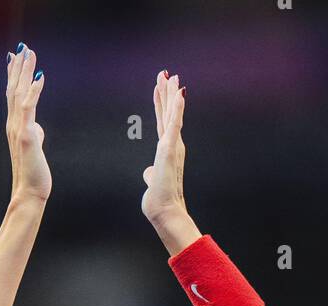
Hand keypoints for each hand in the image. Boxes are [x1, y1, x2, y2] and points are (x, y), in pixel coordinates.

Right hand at [6, 44, 50, 202]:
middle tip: (23, 47)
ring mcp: (18, 129)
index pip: (13, 96)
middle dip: (19, 67)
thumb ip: (34, 134)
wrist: (28, 192)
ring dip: (25, 72)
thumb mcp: (33, 149)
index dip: (14, 75)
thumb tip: (36, 128)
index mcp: (15, 126)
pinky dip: (34, 91)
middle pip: (14, 89)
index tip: (15, 57)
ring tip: (29, 53)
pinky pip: (29, 108)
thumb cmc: (32, 173)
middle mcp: (13, 124)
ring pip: (20, 94)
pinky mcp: (27, 135)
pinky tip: (40, 77)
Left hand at [142, 71, 186, 225]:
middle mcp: (172, 145)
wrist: (164, 210)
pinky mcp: (170, 148)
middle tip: (165, 73)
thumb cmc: (159, 199)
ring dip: (173, 95)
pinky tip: (180, 93)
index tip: (159, 88)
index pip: (163, 122)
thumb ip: (151, 173)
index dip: (161, 104)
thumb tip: (148, 173)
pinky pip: (174, 124)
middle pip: (168, 114)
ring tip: (173, 76)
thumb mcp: (152, 181)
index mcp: (167, 150)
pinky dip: (178, 108)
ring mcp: (172, 146)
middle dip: (166, 93)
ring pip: (173, 114)